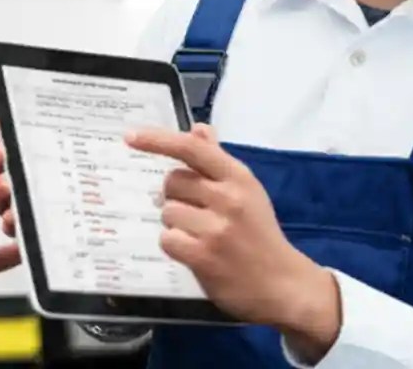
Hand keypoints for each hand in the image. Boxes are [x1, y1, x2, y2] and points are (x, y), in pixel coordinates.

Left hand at [127, 124, 341, 358]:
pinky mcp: (203, 256)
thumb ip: (217, 160)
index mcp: (239, 177)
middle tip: (196, 211)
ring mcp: (215, 228)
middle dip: (175, 195)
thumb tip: (197, 128)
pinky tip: (195, 251)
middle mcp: (227, 197)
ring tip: (201, 235)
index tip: (130, 136)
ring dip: (177, 224)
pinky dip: (175, 245)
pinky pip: (167, 239)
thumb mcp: (247, 191)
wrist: (282, 282)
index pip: (192, 149)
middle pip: (172, 181)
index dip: (158, 140)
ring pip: (167, 212)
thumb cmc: (260, 233)